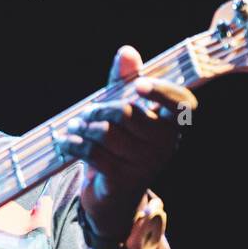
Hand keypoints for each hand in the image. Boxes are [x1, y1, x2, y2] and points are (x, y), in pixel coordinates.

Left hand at [60, 45, 196, 237]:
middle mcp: (165, 145)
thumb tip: (127, 52)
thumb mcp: (123, 110)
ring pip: (105, 132)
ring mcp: (146, 165)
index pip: (183, 104)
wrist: (113, 196)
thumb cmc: (121, 145)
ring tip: (74, 127)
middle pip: (127, 113)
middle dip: (99, 109)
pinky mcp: (123, 180)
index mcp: (172, 125)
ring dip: (82, 127)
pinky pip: (92, 152)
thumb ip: (126, 81)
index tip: (139, 85)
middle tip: (85, 113)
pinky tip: (65, 141)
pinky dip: (72, 143)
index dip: (163, 92)